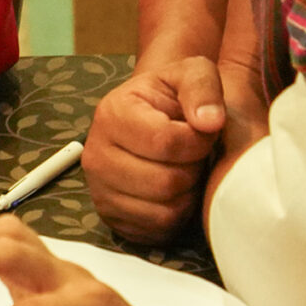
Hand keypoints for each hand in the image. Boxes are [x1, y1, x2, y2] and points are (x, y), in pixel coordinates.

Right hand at [84, 55, 224, 242]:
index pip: (167, 142)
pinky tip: (174, 191)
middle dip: (192, 169)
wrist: (155, 121)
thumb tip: (209, 122)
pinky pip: (157, 231)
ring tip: (183, 170)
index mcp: (112, 114)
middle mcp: (96, 156)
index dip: (198, 141)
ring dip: (186, 194)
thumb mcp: (191, 74)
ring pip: (163, 211)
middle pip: (166, 182)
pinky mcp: (111, 219)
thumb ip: (203, 87)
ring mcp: (99, 191)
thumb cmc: (174, 99)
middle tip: (193, 156)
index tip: (202, 131)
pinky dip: (174, 216)